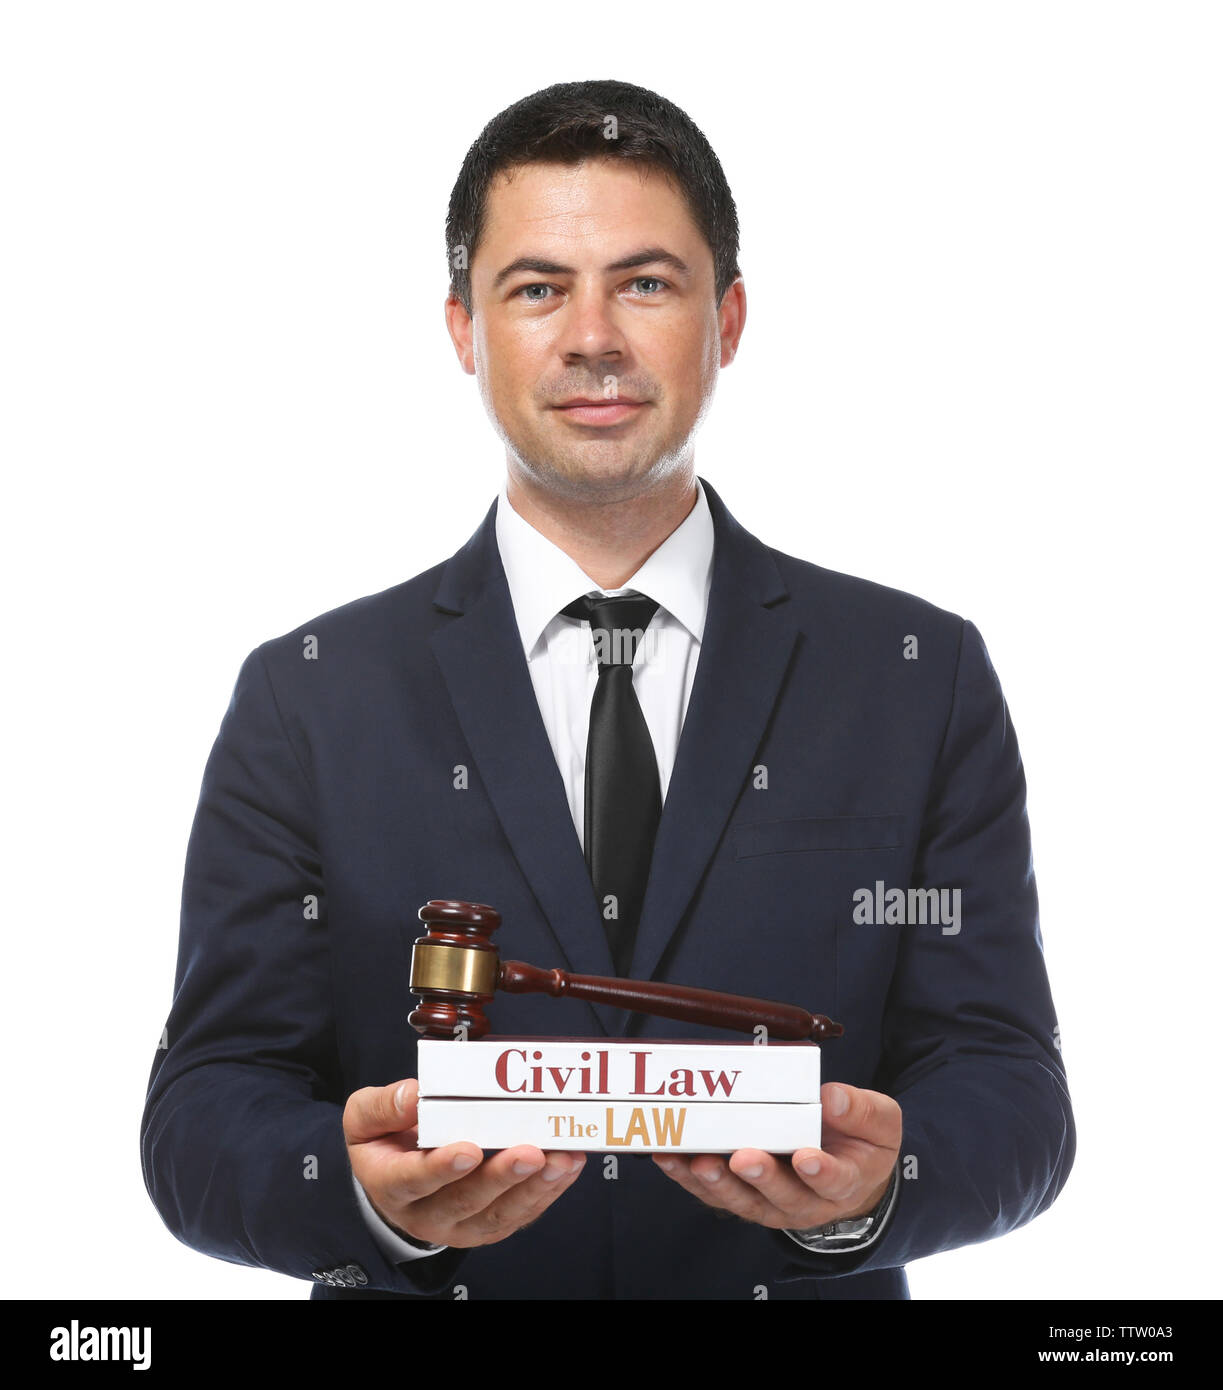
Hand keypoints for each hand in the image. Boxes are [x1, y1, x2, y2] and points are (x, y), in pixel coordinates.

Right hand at [344, 1077, 585, 1247]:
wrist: (394, 1178)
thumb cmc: (383, 1141)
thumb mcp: (364, 1119)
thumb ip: (383, 1106)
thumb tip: (414, 1093)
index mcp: (391, 1185)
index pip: (414, 1180)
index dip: (442, 1168)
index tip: (469, 1150)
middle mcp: (426, 1214)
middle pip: (466, 1201)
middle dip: (502, 1177)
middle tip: (531, 1152)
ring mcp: (461, 1225)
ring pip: (499, 1215)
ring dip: (534, 1187)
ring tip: (562, 1159)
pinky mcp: (490, 1224)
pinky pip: (521, 1214)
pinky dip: (549, 1191)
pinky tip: (568, 1166)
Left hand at [651, 1082, 900, 1230]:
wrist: (849, 1172)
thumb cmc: (861, 1142)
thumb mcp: (880, 1122)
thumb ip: (861, 1110)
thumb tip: (832, 1096)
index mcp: (846, 1181)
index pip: (835, 1181)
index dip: (820, 1171)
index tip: (806, 1157)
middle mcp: (807, 1201)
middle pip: (782, 1196)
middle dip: (761, 1177)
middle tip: (743, 1157)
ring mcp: (772, 1203)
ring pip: (743, 1200)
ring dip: (718, 1183)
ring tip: (697, 1162)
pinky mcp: (745, 1197)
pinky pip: (715, 1193)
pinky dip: (690, 1178)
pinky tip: (670, 1158)